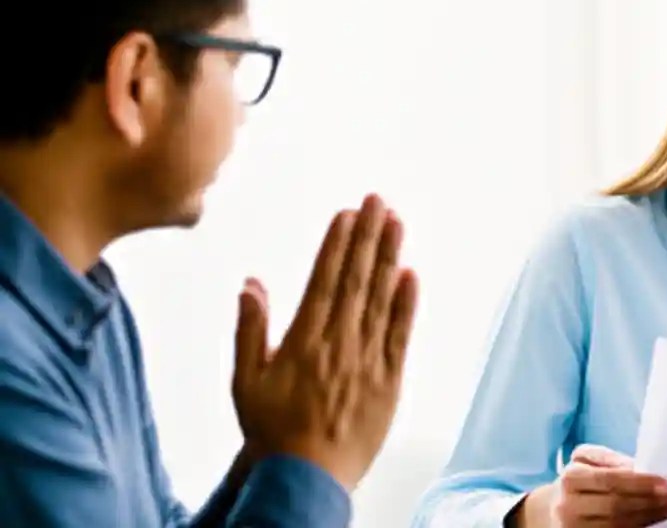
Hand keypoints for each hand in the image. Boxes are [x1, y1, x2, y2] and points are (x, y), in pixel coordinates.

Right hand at [231, 194, 418, 490]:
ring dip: (389, 257)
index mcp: (303, 341)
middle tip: (378, 200)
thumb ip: (249, 329)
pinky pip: (401, 334)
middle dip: (367, 236)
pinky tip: (410, 274)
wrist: (307, 478)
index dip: (337, 244)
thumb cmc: (271, 431)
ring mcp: (367, 360)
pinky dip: (406, 303)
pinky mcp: (390, 380)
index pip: (324, 280)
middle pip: (356, 280)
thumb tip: (251, 283)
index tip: (347, 213)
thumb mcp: (245, 381)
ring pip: (380, 299)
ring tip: (395, 222)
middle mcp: (339, 343)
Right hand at [547, 445, 666, 526]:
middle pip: (616, 506)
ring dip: (651, 517)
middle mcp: (568, 507)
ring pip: (619, 525)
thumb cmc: (580, 480)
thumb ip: (610, 459)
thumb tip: (639, 466)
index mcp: (571, 478)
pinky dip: (640, 527)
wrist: (556, 508)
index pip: (610, 481)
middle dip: (651, 503)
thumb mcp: (587, 459)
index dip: (640, 484)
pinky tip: (656, 520)